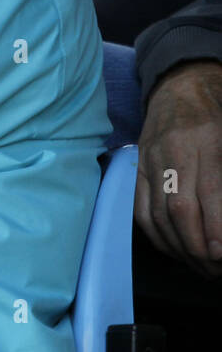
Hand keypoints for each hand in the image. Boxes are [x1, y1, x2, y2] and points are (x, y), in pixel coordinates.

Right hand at [135, 60, 221, 278]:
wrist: (181, 83)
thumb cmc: (219, 111)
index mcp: (207, 139)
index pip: (208, 191)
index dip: (214, 227)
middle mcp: (174, 151)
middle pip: (178, 208)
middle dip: (197, 247)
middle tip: (215, 269)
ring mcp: (150, 159)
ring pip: (157, 213)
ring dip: (178, 247)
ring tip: (200, 267)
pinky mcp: (137, 167)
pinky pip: (140, 208)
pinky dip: (156, 236)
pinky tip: (174, 249)